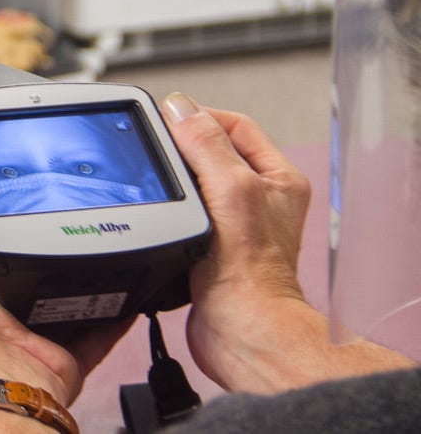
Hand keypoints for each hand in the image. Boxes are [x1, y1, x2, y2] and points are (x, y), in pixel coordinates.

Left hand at [0, 181, 131, 405]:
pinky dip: (115, 316)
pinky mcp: (68, 353)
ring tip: (95, 250)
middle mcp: (2, 317)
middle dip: (41, 260)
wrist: (3, 379)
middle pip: (27, 280)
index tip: (6, 214)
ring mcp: (37, 335)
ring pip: (66, 303)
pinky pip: (100, 331)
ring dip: (81, 283)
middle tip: (62, 226)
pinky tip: (127, 292)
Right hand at [162, 93, 412, 392]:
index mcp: (278, 178)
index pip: (235, 125)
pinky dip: (167, 212)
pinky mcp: (210, 246)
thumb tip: (181, 107)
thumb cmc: (250, 272)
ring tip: (161, 188)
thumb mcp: (230, 189)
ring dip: (173, 183)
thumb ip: (206, 143)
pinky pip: (183, 214)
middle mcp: (259, 198)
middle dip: (182, 150)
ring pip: (194, 183)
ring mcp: (235, 223)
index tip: (169, 121)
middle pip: (211, 152)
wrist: (239, 329)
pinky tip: (160, 216)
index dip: (200, 118)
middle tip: (159, 152)